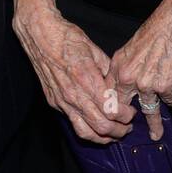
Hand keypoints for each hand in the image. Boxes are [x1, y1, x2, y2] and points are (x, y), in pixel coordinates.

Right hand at [11, 0, 134, 141]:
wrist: (39, 34)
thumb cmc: (67, 37)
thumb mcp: (94, 49)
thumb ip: (108, 70)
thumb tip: (120, 84)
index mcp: (86, 79)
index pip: (111, 110)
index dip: (126, 115)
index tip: (132, 111)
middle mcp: (73, 94)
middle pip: (102, 126)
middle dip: (119, 130)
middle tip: (128, 126)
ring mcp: (62, 101)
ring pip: (86, 132)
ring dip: (104, 137)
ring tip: (114, 133)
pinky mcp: (54, 102)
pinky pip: (73, 123)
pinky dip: (88, 130)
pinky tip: (96, 126)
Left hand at [104, 0, 171, 141]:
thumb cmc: (155, 30)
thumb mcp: (131, 47)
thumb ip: (126, 67)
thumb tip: (124, 84)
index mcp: (118, 65)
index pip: (109, 92)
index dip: (112, 106)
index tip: (114, 116)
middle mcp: (129, 77)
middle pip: (124, 106)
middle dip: (126, 122)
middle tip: (128, 131)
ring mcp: (147, 83)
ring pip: (149, 109)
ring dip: (154, 123)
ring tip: (155, 135)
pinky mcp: (166, 85)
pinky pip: (169, 100)